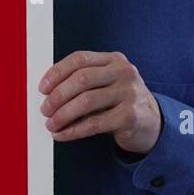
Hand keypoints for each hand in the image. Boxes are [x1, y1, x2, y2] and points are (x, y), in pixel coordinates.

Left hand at [38, 51, 161, 154]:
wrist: (151, 123)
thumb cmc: (119, 102)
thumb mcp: (106, 85)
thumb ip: (83, 83)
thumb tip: (48, 95)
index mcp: (114, 60)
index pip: (79, 59)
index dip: (57, 72)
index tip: (42, 88)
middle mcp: (124, 72)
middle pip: (81, 79)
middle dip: (57, 96)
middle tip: (44, 110)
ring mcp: (129, 93)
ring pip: (86, 101)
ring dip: (63, 115)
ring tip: (51, 124)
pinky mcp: (130, 116)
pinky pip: (94, 123)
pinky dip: (73, 130)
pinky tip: (62, 135)